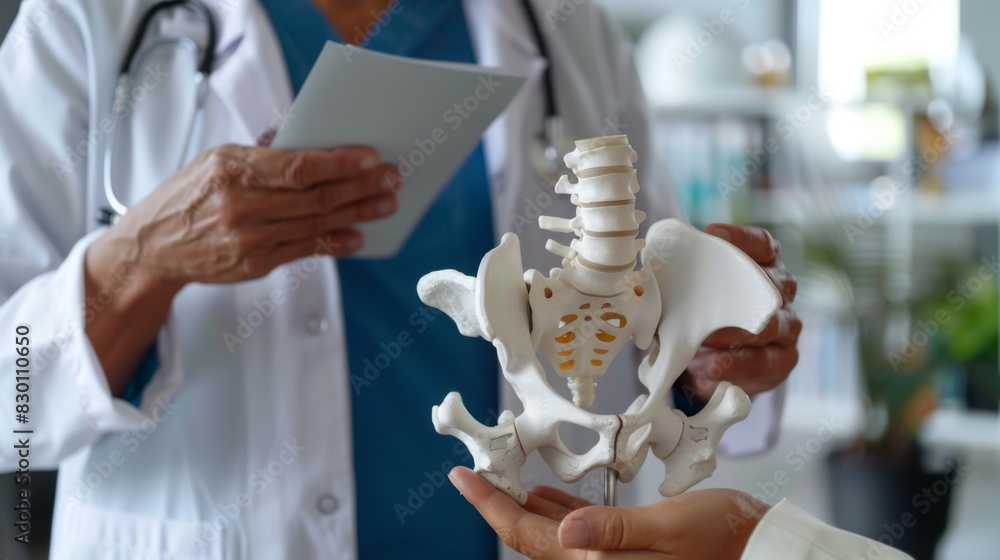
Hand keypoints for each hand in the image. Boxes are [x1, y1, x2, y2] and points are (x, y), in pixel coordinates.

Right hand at [89, 143, 400, 285]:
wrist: (152, 246)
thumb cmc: (186, 197)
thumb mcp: (216, 161)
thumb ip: (262, 154)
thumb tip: (306, 138)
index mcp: (231, 170)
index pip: (298, 166)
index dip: (339, 163)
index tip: (368, 158)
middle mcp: (240, 206)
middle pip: (315, 196)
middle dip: (360, 187)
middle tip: (390, 180)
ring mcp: (248, 239)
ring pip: (316, 224)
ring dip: (357, 213)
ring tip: (384, 203)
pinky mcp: (255, 264)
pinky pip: (305, 251)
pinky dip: (335, 242)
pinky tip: (357, 235)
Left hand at [449, 467, 768, 558]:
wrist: (756, 549)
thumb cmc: (720, 537)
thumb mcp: (667, 527)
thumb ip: (612, 530)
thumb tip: (562, 528)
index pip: (528, 538)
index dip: (492, 506)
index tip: (462, 478)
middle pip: (531, 540)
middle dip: (501, 504)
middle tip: (475, 471)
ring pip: (549, 538)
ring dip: (525, 508)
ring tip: (501, 477)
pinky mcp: (621, 553)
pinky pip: (574, 536)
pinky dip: (555, 514)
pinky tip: (546, 496)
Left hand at [677, 223, 801, 402]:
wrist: (711, 362)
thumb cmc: (700, 313)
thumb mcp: (690, 294)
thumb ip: (683, 281)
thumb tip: (650, 280)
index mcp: (762, 263)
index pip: (761, 243)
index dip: (741, 238)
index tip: (713, 236)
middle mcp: (780, 290)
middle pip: (772, 285)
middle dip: (741, 293)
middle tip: (709, 302)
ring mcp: (786, 326)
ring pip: (772, 326)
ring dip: (734, 334)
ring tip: (704, 340)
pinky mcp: (784, 359)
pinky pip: (766, 362)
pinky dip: (737, 365)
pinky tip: (713, 367)